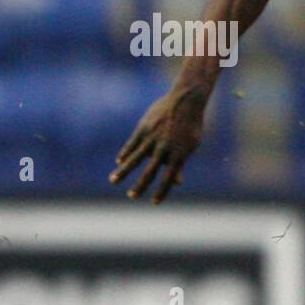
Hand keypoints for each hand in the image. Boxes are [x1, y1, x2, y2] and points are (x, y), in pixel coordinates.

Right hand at [109, 84, 208, 202]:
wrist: (186, 101)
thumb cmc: (191, 125)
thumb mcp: (190, 145)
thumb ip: (180, 163)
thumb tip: (177, 182)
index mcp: (179, 154)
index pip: (169, 179)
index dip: (162, 191)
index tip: (154, 203)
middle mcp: (164, 148)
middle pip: (150, 172)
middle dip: (140, 186)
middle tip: (132, 197)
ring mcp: (152, 138)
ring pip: (135, 158)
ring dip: (123, 171)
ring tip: (113, 181)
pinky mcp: (143, 128)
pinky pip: (132, 144)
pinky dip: (125, 153)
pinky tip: (120, 161)